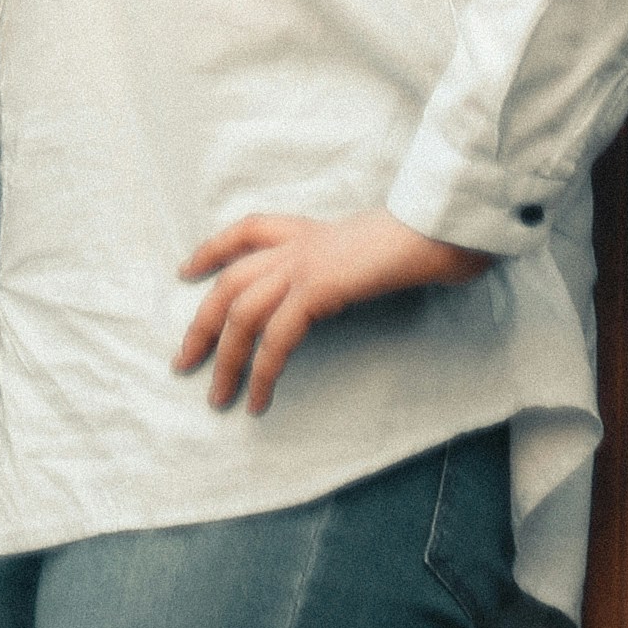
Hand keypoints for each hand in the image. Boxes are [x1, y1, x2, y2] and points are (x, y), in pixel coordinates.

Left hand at [173, 207, 492, 414]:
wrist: (444, 227)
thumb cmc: (426, 239)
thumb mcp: (377, 249)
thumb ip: (353, 263)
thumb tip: (351, 283)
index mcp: (311, 230)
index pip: (247, 230)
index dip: (212, 250)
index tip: (188, 270)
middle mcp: (299, 243)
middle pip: (230, 282)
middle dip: (201, 324)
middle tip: (183, 361)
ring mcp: (305, 263)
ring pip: (242, 314)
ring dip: (225, 360)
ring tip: (217, 397)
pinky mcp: (318, 287)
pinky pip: (276, 338)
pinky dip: (262, 372)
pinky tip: (258, 400)